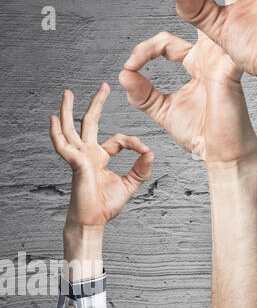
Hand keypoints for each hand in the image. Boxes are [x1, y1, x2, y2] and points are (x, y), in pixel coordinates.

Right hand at [48, 85, 153, 231]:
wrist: (93, 221)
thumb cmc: (106, 205)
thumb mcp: (130, 184)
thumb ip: (141, 169)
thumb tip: (151, 153)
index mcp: (101, 157)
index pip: (119, 139)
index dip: (134, 143)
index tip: (145, 150)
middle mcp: (89, 154)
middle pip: (90, 123)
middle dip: (96, 104)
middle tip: (103, 86)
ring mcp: (80, 157)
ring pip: (72, 129)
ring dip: (69, 111)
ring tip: (66, 93)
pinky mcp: (76, 164)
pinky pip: (64, 146)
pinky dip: (57, 133)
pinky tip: (53, 119)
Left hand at [119, 0, 256, 165]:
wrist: (227, 153)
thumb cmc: (204, 135)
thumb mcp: (163, 112)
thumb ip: (144, 94)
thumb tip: (123, 75)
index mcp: (199, 63)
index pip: (167, 43)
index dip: (145, 50)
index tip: (131, 66)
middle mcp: (214, 54)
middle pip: (204, 10)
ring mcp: (226, 55)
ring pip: (224, 9)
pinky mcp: (231, 63)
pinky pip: (222, 34)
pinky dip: (223, 18)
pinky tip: (218, 3)